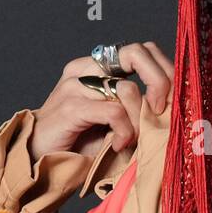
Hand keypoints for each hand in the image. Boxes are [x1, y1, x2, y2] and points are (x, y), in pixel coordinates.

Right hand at [28, 41, 174, 161]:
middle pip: (136, 54)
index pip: (140, 50)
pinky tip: (119, 145)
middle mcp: (84, 70)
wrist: (38, 162)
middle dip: (160, 82)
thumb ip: (137, 109)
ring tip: (133, 139)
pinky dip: (124, 130)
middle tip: (160, 111)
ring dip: (139, 119)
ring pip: (127, 89)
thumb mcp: (114, 123)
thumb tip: (172, 106)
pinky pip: (113, 111)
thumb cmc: (79, 145)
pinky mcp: (70, 108)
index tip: (171, 99)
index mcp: (95, 67)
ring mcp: (74, 86)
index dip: (163, 69)